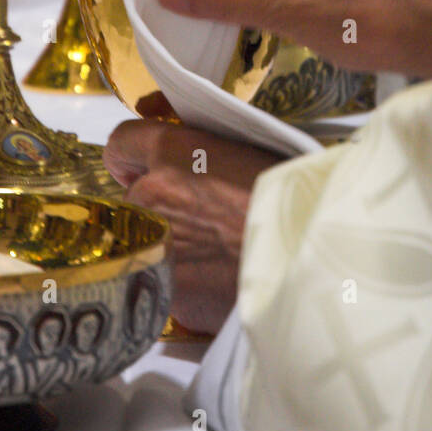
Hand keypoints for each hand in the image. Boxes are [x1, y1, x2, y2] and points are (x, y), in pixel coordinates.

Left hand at [104, 119, 280, 334]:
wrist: (309, 258)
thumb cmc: (292, 199)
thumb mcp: (250, 151)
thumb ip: (204, 153)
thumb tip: (185, 161)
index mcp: (172, 152)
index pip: (122, 143)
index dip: (133, 157)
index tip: (143, 166)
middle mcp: (150, 194)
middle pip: (133, 197)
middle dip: (157, 206)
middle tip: (200, 218)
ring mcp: (152, 244)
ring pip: (144, 239)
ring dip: (166, 243)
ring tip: (213, 254)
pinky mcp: (161, 288)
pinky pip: (160, 278)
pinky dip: (179, 280)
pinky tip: (214, 282)